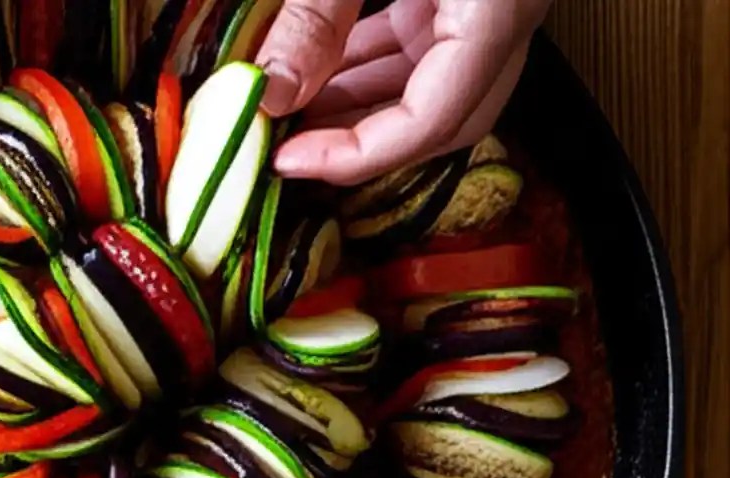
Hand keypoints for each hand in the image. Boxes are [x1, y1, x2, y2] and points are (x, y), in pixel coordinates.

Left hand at [256, 0, 551, 184]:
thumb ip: (318, 14)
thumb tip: (274, 90)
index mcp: (500, 10)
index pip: (433, 122)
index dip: (355, 155)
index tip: (289, 160)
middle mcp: (506, 18)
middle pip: (438, 120)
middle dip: (358, 144)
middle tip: (287, 147)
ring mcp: (488, 7)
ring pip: (426, 87)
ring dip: (355, 106)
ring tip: (287, 111)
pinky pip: (420, 47)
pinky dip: (366, 65)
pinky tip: (314, 69)